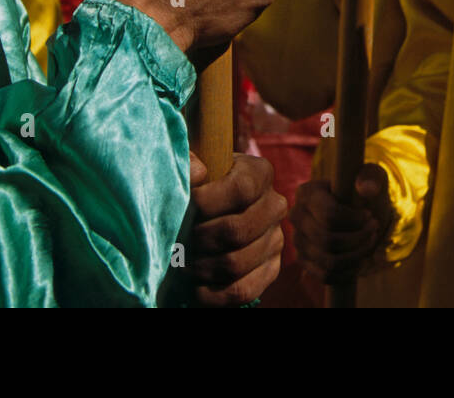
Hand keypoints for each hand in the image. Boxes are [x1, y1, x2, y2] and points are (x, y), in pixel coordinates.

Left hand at [186, 152, 286, 306]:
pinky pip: (243, 291)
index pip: (241, 189)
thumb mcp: (189, 160)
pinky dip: (212, 294)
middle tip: (178, 241)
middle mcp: (274, 205)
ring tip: (181, 262)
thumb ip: (187, 158)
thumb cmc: (195, 181)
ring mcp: (275, 239)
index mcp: (259, 173)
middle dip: (199, 239)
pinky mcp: (270, 270)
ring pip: (237, 263)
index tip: (185, 206)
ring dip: (201, 267)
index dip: (208, 201)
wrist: (206, 208)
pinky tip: (194, 286)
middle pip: (237, 230)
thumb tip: (197, 174)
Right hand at [291, 164, 392, 283]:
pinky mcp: (303, 260)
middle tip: (374, 230)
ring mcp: (297, 241)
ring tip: (370, 243)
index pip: (329, 214)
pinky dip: (348, 272)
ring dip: (357, 255)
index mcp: (306, 192)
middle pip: (327, 240)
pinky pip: (325, 276)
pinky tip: (360, 259)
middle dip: (358, 239)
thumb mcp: (369, 178)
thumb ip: (371, 177)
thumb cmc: (360, 191)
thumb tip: (367, 188)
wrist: (352, 209)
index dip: (355, 220)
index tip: (370, 216)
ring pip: (328, 261)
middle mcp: (295, 216)